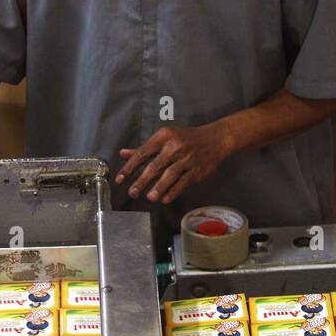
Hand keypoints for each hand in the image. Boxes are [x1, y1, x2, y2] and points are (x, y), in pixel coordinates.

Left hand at [115, 123, 231, 205]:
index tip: (120, 179)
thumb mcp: (164, 137)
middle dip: (142, 180)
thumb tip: (123, 153)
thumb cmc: (186, 138)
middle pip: (155, 165)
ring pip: (170, 174)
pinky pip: (183, 182)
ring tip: (149, 198)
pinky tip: (164, 199)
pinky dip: (173, 191)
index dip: (129, 167)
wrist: (215, 139)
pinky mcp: (197, 170)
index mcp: (164, 136)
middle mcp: (175, 146)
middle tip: (132, 192)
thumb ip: (143, 148)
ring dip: (159, 187)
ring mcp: (187, 158)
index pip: (142, 153)